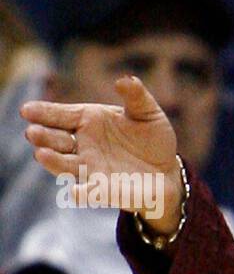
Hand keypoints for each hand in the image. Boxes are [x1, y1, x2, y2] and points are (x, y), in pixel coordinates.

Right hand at [22, 75, 182, 229]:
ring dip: (53, 161)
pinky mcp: (104, 191)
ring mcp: (91, 169)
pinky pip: (90, 193)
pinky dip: (83, 193)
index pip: (61, 115)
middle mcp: (83, 145)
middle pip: (56, 140)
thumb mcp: (147, 113)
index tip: (26, 110)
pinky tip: (76, 193)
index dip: (43, 112)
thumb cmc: (152, 138)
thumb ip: (136, 97)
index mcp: (89, 121)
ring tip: (41, 154)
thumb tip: (125, 80)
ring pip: (65, 165)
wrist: (166, 170)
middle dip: (43, 136)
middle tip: (32, 132)